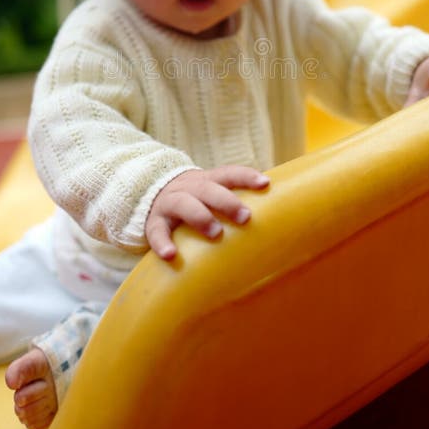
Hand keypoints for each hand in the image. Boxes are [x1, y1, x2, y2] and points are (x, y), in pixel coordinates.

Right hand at [145, 166, 269, 259]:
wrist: (152, 196)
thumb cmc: (195, 201)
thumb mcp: (211, 194)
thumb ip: (234, 200)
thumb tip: (276, 214)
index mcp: (207, 180)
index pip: (228, 174)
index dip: (246, 176)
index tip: (265, 184)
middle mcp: (188, 188)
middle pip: (207, 188)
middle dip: (227, 201)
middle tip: (245, 217)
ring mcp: (169, 203)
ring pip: (183, 204)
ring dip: (201, 217)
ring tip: (216, 233)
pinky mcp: (154, 222)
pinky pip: (156, 231)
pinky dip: (162, 242)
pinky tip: (171, 255)